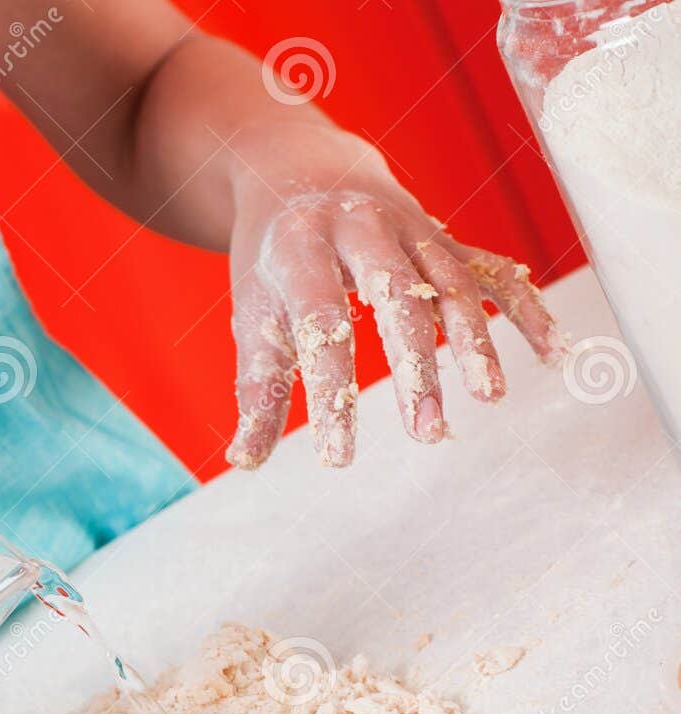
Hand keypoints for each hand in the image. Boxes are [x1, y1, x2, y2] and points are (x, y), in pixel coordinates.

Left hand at [226, 143, 563, 469]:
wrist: (300, 167)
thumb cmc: (273, 258)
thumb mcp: (253, 313)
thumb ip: (256, 390)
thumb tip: (245, 462)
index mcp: (302, 248)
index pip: (322, 325)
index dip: (332, 393)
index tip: (340, 457)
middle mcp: (361, 228)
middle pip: (397, 297)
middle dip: (417, 366)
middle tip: (428, 431)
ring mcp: (410, 228)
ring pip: (450, 280)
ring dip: (474, 340)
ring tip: (488, 397)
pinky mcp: (443, 236)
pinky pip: (490, 268)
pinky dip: (525, 307)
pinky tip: (552, 354)